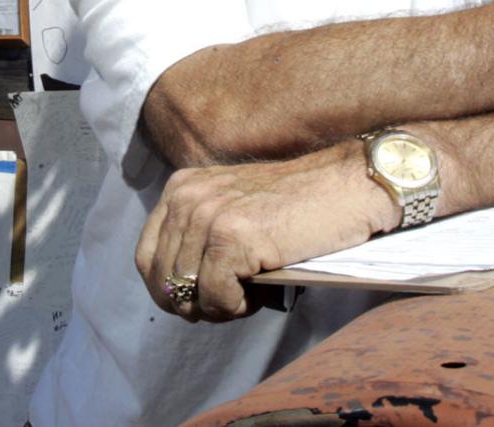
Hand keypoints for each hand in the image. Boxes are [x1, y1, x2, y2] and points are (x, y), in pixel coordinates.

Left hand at [134, 143, 394, 321]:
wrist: (346, 186)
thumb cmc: (297, 206)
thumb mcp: (233, 207)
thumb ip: (198, 235)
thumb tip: (176, 295)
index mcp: (180, 189)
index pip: (146, 257)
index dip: (170, 290)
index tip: (200, 300)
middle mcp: (186, 197)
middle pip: (162, 281)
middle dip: (195, 304)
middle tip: (233, 301)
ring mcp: (206, 216)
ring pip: (188, 294)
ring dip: (221, 306)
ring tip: (253, 292)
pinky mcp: (231, 237)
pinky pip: (216, 298)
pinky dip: (239, 307)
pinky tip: (263, 290)